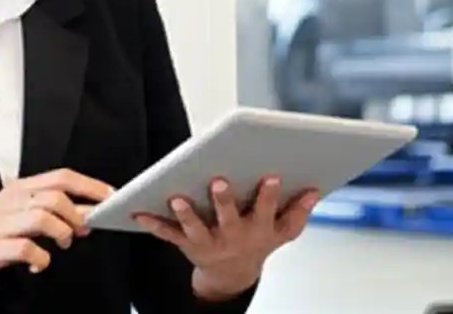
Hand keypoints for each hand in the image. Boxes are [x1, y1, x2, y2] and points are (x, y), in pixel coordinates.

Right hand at [0, 168, 114, 296]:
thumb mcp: (16, 218)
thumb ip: (49, 212)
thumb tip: (87, 213)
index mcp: (18, 189)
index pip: (62, 176)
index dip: (90, 186)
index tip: (110, 197)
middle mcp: (10, 201)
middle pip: (57, 195)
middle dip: (78, 214)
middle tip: (83, 231)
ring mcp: (0, 224)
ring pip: (45, 217)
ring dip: (62, 234)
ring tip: (61, 246)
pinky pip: (27, 249)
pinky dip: (41, 259)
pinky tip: (38, 264)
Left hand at [132, 176, 317, 299]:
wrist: (232, 275)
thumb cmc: (257, 242)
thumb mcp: (283, 233)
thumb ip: (298, 213)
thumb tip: (314, 191)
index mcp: (258, 229)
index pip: (266, 211)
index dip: (269, 195)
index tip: (271, 176)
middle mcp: (233, 236)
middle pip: (229, 218)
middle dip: (224, 201)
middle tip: (219, 180)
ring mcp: (208, 241)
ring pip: (196, 228)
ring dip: (186, 214)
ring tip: (176, 198)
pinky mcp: (186, 244)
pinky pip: (168, 235)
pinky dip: (153, 224)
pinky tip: (139, 212)